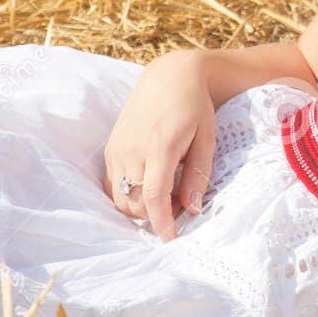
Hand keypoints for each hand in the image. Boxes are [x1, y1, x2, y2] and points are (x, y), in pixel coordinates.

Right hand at [102, 51, 216, 241]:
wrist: (169, 76)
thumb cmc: (194, 106)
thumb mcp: (207, 138)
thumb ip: (198, 174)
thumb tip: (192, 209)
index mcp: (159, 147)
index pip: (153, 197)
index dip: (162, 224)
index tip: (171, 240)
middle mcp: (132, 149)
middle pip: (135, 203)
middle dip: (155, 217)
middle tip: (178, 211)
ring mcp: (117, 148)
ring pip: (119, 198)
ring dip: (139, 208)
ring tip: (164, 199)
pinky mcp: (110, 147)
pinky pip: (111, 184)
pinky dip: (126, 195)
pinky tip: (146, 188)